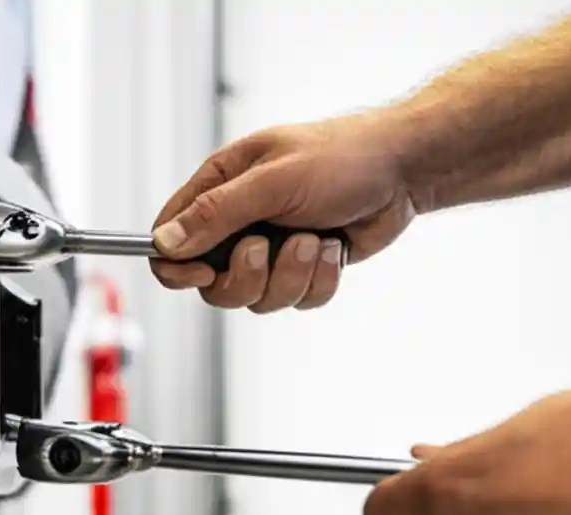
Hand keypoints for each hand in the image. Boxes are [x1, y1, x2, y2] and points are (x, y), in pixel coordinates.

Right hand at [150, 113, 414, 311]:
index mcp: (220, 188)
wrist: (405, 170)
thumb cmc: (344, 157)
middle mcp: (239, 222)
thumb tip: (165, 242)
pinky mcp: (302, 268)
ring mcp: (270, 248)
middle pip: (211, 283)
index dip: (177, 265)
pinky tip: (335, 247)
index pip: (169, 238)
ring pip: (255, 298)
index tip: (204, 271)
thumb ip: (215, 212)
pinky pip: (296, 300)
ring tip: (315, 240)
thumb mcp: (273, 181)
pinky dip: (319, 281)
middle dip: (246, 277)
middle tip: (266, 250)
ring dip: (291, 276)